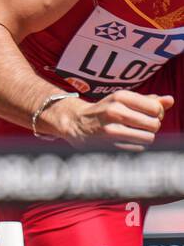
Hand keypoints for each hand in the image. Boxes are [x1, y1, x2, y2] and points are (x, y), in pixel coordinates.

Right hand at [50, 90, 173, 150]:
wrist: (76, 124)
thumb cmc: (105, 110)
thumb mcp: (122, 100)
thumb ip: (148, 100)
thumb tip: (170, 100)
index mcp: (119, 97)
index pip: (155, 108)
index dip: (157, 113)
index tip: (147, 113)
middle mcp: (115, 111)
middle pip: (155, 124)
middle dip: (152, 126)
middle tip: (140, 124)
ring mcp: (112, 130)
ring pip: (149, 137)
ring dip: (145, 137)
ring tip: (134, 132)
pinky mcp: (110, 145)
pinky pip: (139, 148)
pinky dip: (137, 145)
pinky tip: (125, 140)